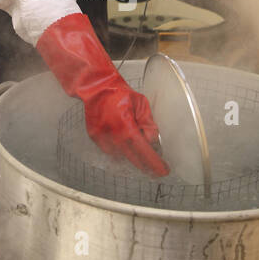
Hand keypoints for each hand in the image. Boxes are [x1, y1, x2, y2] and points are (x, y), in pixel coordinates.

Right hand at [36, 12, 168, 175]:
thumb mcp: (142, 105)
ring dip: (132, 157)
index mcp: (125, 126)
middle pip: (133, 159)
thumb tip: (152, 141)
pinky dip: (120, 151)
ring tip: (140, 153)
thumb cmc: (121, 94)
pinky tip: (125, 145)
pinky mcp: (95, 138)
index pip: (143, 151)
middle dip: (146, 166)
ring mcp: (102, 138)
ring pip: (121, 157)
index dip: (154, 163)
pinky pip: (110, 151)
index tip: (163, 171)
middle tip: (156, 170)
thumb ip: (148, 124)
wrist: (97, 88)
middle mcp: (112, 135)